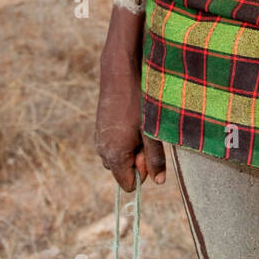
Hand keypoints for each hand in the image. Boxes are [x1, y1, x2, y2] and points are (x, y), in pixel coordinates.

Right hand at [95, 8, 165, 191]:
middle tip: (145, 133)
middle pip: (124, 170)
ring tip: (139, 123)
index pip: (129, 184)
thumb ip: (155, 158)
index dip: (143, 171)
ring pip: (121, 155)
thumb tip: (158, 182)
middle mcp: (102, 151)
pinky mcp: (100, 128)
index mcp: (114, 156)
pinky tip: (131, 118)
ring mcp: (99, 139)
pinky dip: (126, 137)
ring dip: (133, 146)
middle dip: (137, 159)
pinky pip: (114, 143)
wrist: (120, 73)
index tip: (148, 149)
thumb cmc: (139, 102)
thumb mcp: (151, 132)